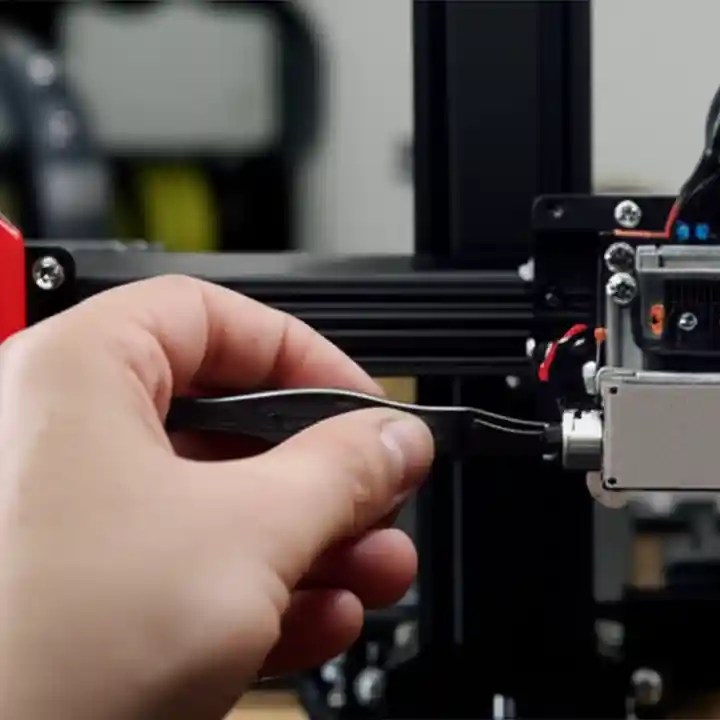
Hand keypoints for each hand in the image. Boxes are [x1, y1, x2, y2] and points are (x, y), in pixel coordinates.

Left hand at [0, 276, 433, 719]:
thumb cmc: (52, 646)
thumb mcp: (250, 534)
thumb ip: (344, 472)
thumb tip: (394, 441)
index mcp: (69, 377)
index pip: (207, 317)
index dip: (304, 357)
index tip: (363, 409)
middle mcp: (49, 439)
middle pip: (222, 424)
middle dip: (325, 477)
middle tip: (381, 498)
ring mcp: (54, 525)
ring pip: (208, 506)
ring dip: (309, 543)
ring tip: (373, 571)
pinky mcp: (65, 601)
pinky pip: (178, 570)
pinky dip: (256, 590)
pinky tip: (318, 619)